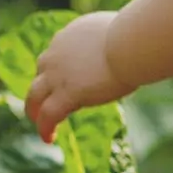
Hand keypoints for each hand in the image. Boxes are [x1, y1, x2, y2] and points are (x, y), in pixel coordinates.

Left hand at [25, 12, 128, 141]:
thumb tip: (133, 47)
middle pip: (42, 71)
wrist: (131, 43)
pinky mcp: (66, 93)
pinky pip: (48, 115)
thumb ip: (118, 41)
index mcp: (72, 35)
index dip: (61, 67)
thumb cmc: (138, 37)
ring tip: (39, 122)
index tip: (69, 79)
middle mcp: (58, 51)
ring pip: (35, 94)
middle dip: (43, 86)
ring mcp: (58, 73)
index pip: (59, 52)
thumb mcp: (122, 34)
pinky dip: (45, 128)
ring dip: (35, 109)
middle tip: (43, 101)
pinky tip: (49, 138)